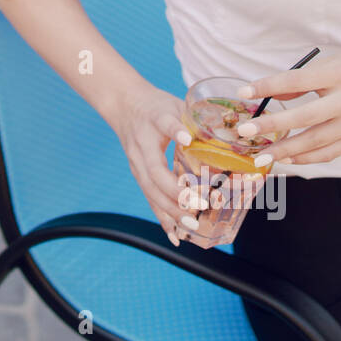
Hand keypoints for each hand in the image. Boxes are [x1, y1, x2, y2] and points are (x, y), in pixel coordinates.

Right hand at [107, 82, 208, 247]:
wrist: (123, 107)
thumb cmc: (154, 105)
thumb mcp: (173, 103)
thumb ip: (191, 117)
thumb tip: (217, 133)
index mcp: (153, 123)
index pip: (164, 127)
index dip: (176, 132)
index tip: (188, 139)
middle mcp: (141, 149)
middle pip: (155, 176)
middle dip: (176, 194)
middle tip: (200, 206)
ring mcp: (137, 165)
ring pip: (151, 193)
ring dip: (171, 212)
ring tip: (191, 227)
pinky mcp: (140, 176)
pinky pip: (151, 199)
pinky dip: (163, 219)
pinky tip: (175, 236)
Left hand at [234, 50, 340, 164]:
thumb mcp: (329, 64)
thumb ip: (300, 80)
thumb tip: (268, 95)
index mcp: (340, 73)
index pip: (298, 81)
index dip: (269, 86)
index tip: (244, 92)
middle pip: (307, 116)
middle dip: (273, 125)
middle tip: (245, 132)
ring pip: (317, 140)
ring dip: (286, 150)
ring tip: (261, 156)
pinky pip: (330, 152)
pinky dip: (307, 158)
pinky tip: (287, 159)